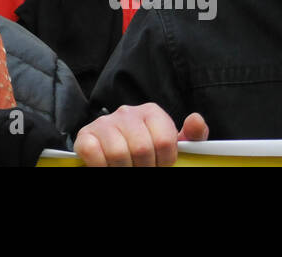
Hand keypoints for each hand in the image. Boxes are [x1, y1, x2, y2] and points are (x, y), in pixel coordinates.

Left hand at [0, 106, 62, 166]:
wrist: (52, 156)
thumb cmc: (16, 158)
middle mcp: (5, 114)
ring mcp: (27, 118)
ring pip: (10, 133)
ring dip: (8, 160)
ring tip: (10, 172)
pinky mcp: (45, 129)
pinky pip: (32, 141)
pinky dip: (27, 160)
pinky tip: (25, 169)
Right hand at [73, 103, 207, 166]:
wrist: (115, 149)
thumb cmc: (148, 148)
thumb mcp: (171, 143)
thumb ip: (190, 135)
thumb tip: (196, 119)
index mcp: (151, 112)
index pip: (165, 141)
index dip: (165, 161)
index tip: (161, 165)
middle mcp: (127, 112)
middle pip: (142, 149)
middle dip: (144, 167)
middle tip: (142, 168)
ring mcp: (104, 122)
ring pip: (118, 153)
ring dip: (123, 169)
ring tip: (126, 168)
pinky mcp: (85, 135)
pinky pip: (93, 153)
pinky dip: (101, 167)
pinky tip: (108, 167)